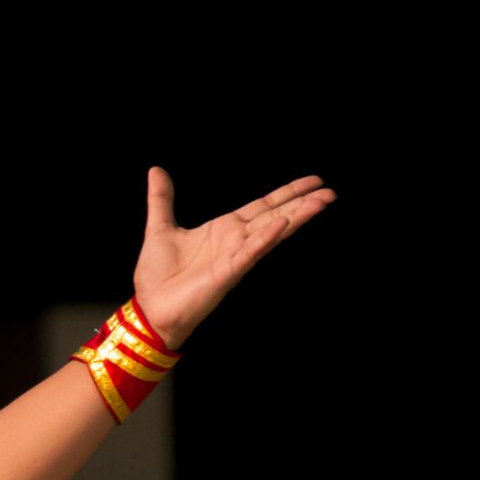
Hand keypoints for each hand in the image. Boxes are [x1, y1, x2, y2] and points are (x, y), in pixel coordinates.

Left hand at [131, 167, 334, 348]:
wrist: (150, 309)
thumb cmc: (157, 277)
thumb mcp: (160, 228)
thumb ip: (162, 199)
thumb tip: (156, 170)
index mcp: (224, 229)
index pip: (263, 206)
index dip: (287, 193)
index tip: (313, 181)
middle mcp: (235, 241)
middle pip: (276, 215)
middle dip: (302, 203)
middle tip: (329, 191)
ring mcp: (234, 257)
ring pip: (272, 231)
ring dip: (296, 216)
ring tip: (321, 202)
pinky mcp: (228, 272)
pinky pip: (251, 252)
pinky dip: (266, 238)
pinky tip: (283, 224)